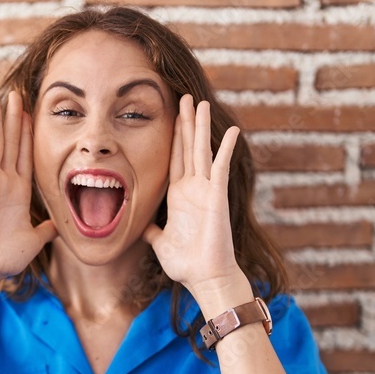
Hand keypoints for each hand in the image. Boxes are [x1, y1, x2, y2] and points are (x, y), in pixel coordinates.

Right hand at [0, 92, 56, 280]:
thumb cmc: (5, 258)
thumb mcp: (34, 240)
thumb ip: (46, 229)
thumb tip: (60, 227)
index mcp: (19, 191)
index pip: (25, 155)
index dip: (28, 134)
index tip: (30, 114)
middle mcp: (5, 181)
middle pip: (11, 142)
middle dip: (14, 118)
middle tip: (17, 94)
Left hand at [142, 96, 248, 305]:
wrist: (204, 277)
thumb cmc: (186, 263)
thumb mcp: (160, 243)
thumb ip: (152, 231)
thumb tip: (143, 226)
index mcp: (178, 196)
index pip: (175, 158)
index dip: (174, 137)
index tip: (172, 115)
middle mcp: (193, 188)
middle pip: (187, 147)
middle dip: (185, 122)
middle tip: (184, 97)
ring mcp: (206, 190)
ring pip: (201, 151)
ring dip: (200, 127)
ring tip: (200, 103)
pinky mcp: (216, 196)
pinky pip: (221, 168)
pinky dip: (225, 149)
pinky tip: (232, 131)